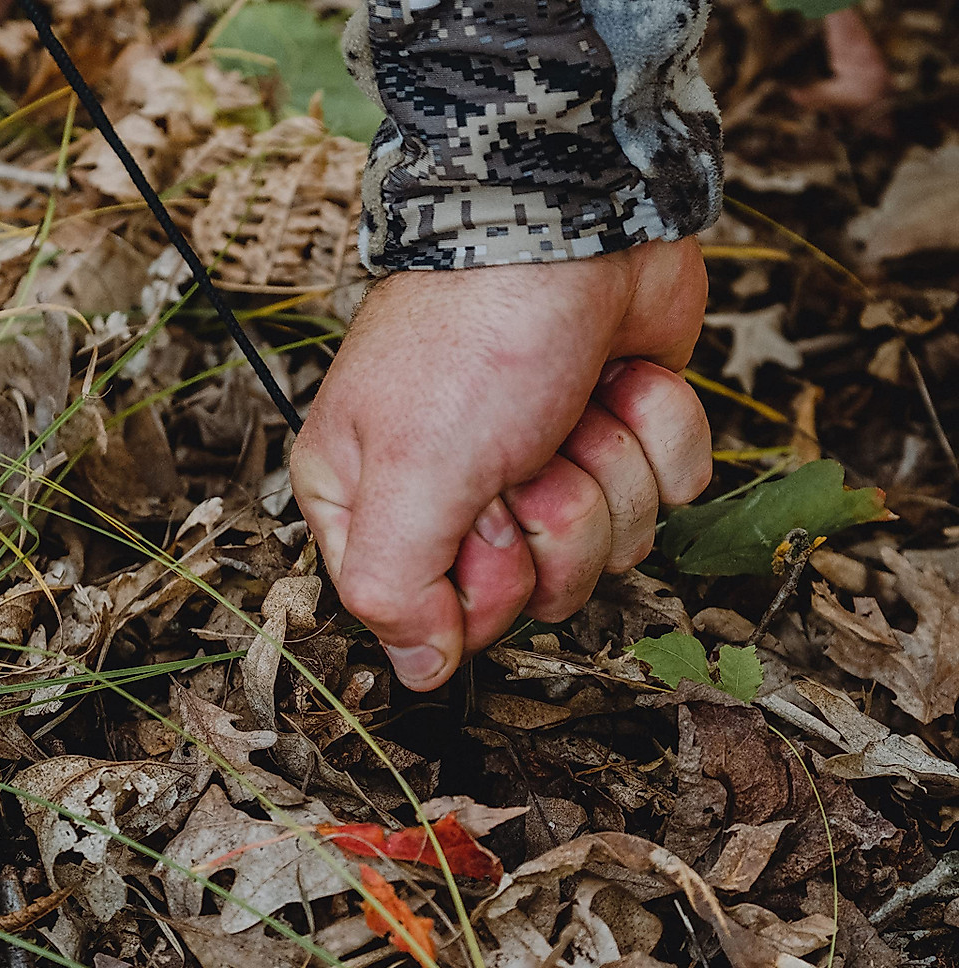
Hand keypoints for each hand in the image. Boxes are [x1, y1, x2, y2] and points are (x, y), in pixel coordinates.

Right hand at [289, 237, 712, 690]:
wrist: (572, 214)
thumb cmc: (476, 337)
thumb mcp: (410, 475)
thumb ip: (394, 591)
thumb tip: (417, 674)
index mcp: (378, 507)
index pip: (439, 621)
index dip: (483, 584)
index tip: (481, 513)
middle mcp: (457, 498)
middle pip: (537, 593)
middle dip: (556, 520)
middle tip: (529, 451)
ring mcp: (544, 466)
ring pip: (612, 546)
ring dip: (608, 470)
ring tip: (574, 405)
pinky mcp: (619, 436)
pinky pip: (669, 491)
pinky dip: (657, 434)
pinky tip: (620, 383)